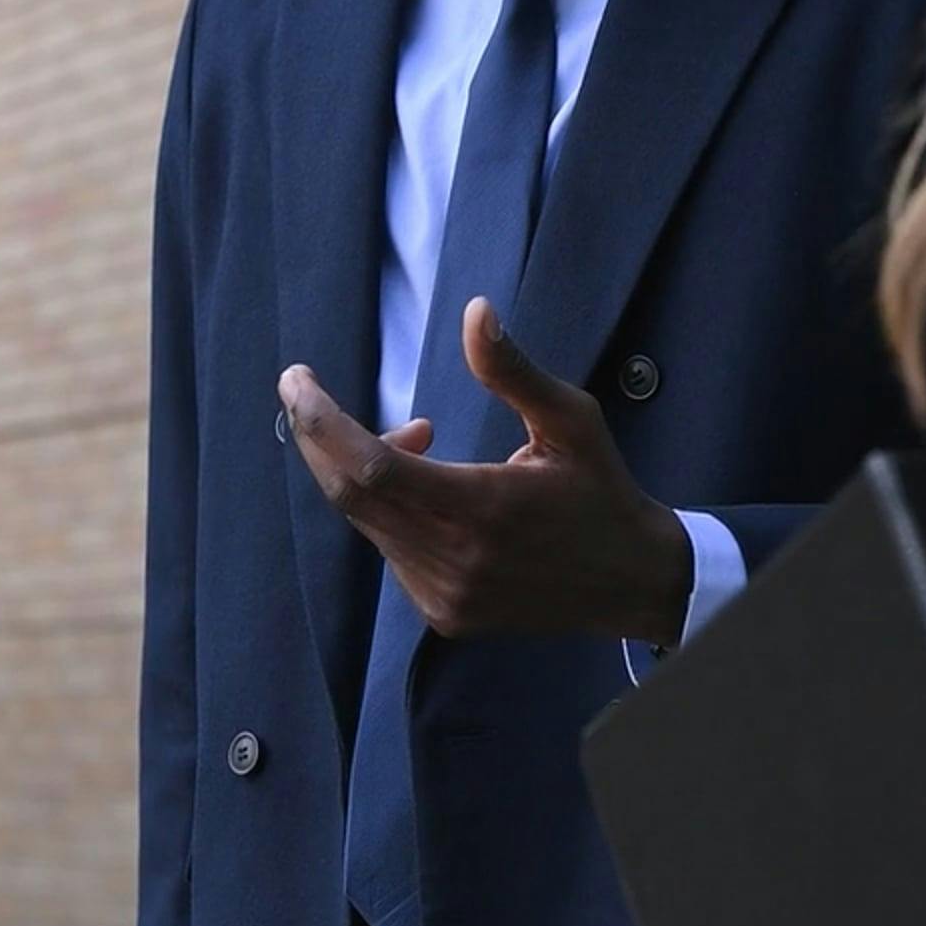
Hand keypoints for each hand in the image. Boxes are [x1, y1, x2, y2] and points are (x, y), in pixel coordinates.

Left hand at [280, 302, 694, 642]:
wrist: (630, 580)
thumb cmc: (601, 489)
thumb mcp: (571, 420)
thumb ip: (513, 370)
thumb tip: (474, 311)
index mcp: (485, 508)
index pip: (371, 467)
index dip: (322, 423)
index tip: (295, 379)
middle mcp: (456, 560)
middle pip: (350, 495)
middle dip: (319, 439)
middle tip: (306, 391)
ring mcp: (446, 594)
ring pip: (368, 523)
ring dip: (365, 471)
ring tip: (418, 437)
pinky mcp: (444, 613)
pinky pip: (391, 550)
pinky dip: (390, 509)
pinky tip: (430, 487)